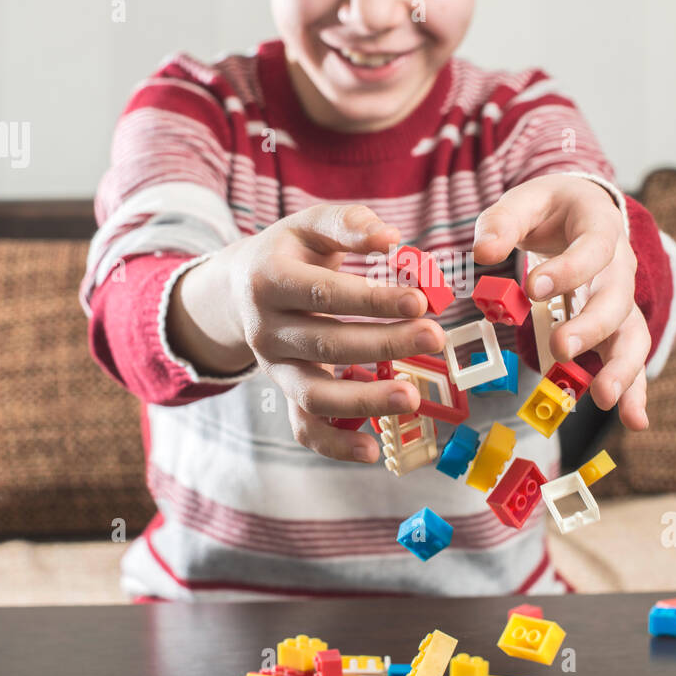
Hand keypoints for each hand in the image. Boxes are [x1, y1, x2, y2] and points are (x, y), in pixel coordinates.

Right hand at [168, 203, 445, 459]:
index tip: (419, 301)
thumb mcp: (311, 225)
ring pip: (314, 394)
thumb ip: (349, 225)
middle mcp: (265, 329)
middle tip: (434, 336)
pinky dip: (334, 446)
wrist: (241, 287)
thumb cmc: (291, 252)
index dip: (372, 300)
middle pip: (326, 343)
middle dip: (384, 343)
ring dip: (364, 399)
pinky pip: (304, 428)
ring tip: (411, 398)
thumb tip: (390, 238)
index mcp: (270, 280)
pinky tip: (373, 451)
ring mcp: (274, 367)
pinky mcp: (285, 392)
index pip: (324, 293)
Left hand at [473, 176, 650, 429]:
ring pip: (631, 335)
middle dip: (591, 326)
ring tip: (605, 398)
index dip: (568, 269)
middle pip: (616, 299)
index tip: (533, 287)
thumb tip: (483, 252)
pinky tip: (633, 419)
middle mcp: (619, 266)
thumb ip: (502, 222)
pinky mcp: (616, 327)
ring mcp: (621, 299)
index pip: (593, 248)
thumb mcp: (525, 200)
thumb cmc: (550, 209)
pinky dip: (635, 389)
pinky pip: (628, 358)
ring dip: (622, 369)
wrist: (580, 210)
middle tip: (560, 346)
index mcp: (600, 225)